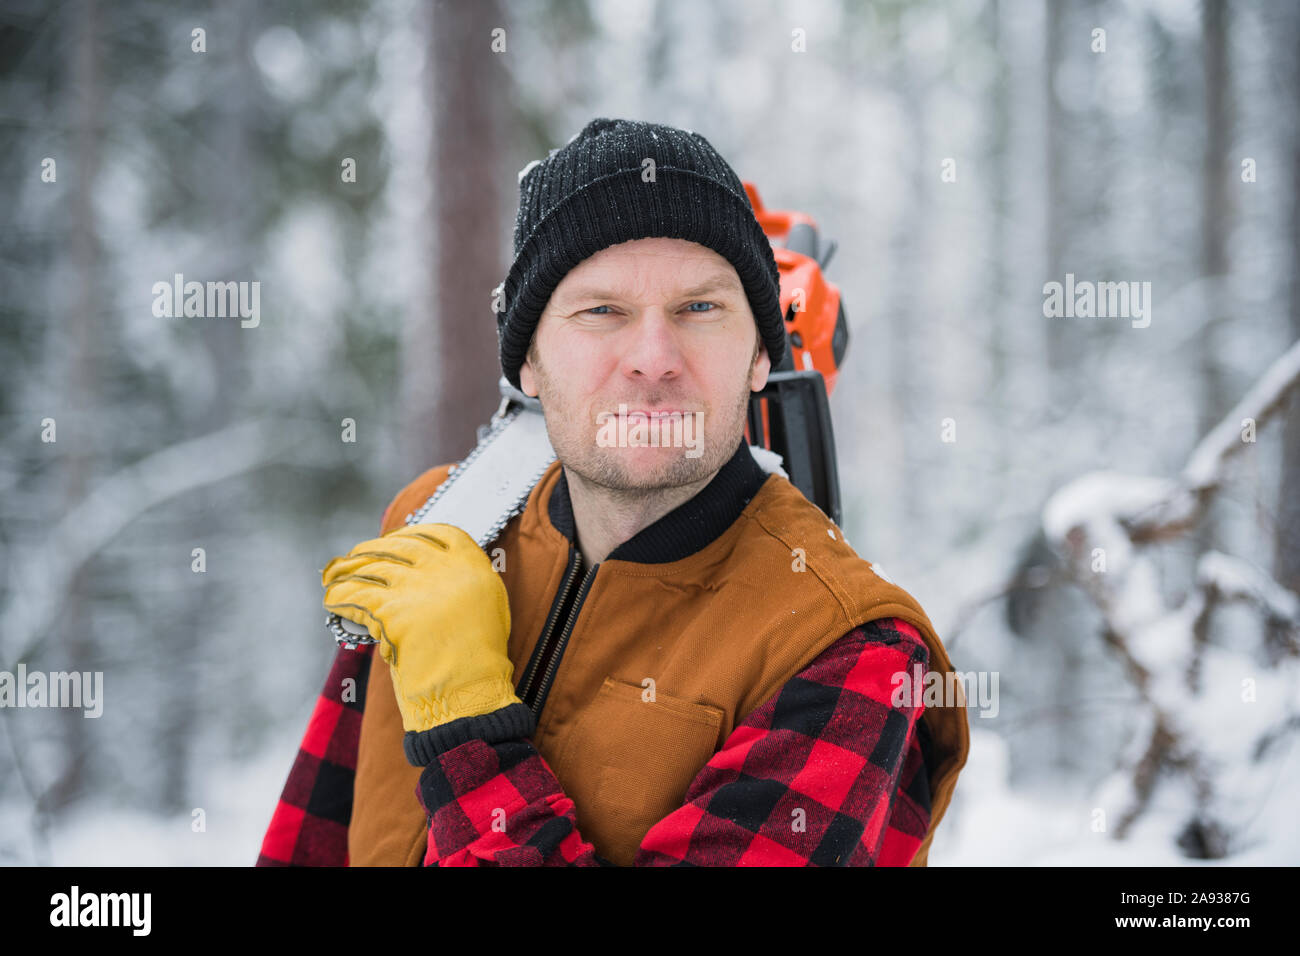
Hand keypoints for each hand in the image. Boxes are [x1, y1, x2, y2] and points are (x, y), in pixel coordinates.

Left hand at [321, 523, 516, 732]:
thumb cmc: (475, 658)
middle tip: (353, 557)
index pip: (435, 533)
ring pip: (371, 567)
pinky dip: (340, 597)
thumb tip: (422, 569)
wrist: (469, 692)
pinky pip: (357, 596)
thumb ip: (459, 581)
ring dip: (348, 571)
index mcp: (472, 565)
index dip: (408, 534)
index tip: (391, 539)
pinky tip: (332, 599)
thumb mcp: (484, 606)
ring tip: (333, 576)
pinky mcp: (392, 611)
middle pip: (398, 546)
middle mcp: (446, 569)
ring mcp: (418, 587)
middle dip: (370, 550)